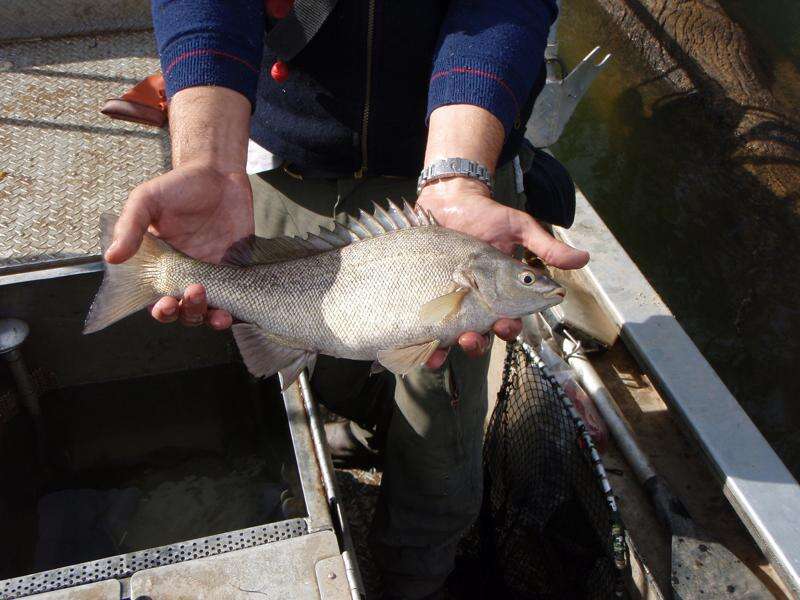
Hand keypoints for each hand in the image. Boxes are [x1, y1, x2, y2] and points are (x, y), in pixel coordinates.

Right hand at [106, 162, 253, 328]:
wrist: (219, 173)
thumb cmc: (179, 185)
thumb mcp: (147, 200)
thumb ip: (130, 228)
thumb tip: (111, 257)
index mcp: (161, 267)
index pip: (157, 301)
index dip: (160, 311)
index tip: (164, 304)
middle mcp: (186, 276)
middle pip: (184, 312)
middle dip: (188, 313)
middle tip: (193, 292)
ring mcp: (213, 275)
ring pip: (209, 311)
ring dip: (210, 318)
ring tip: (216, 311)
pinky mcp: (237, 270)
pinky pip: (236, 299)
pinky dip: (235, 311)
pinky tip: (233, 312)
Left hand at [417, 176, 588, 367]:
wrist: (450, 200)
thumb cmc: (487, 216)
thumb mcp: (519, 228)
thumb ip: (546, 247)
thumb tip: (583, 258)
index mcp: (500, 295)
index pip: (508, 321)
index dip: (508, 327)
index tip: (505, 323)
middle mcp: (474, 305)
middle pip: (479, 336)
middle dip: (476, 343)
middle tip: (471, 338)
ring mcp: (447, 304)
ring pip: (449, 338)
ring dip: (446, 349)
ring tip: (440, 349)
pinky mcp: (424, 299)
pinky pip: (422, 327)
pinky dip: (419, 342)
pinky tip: (417, 346)